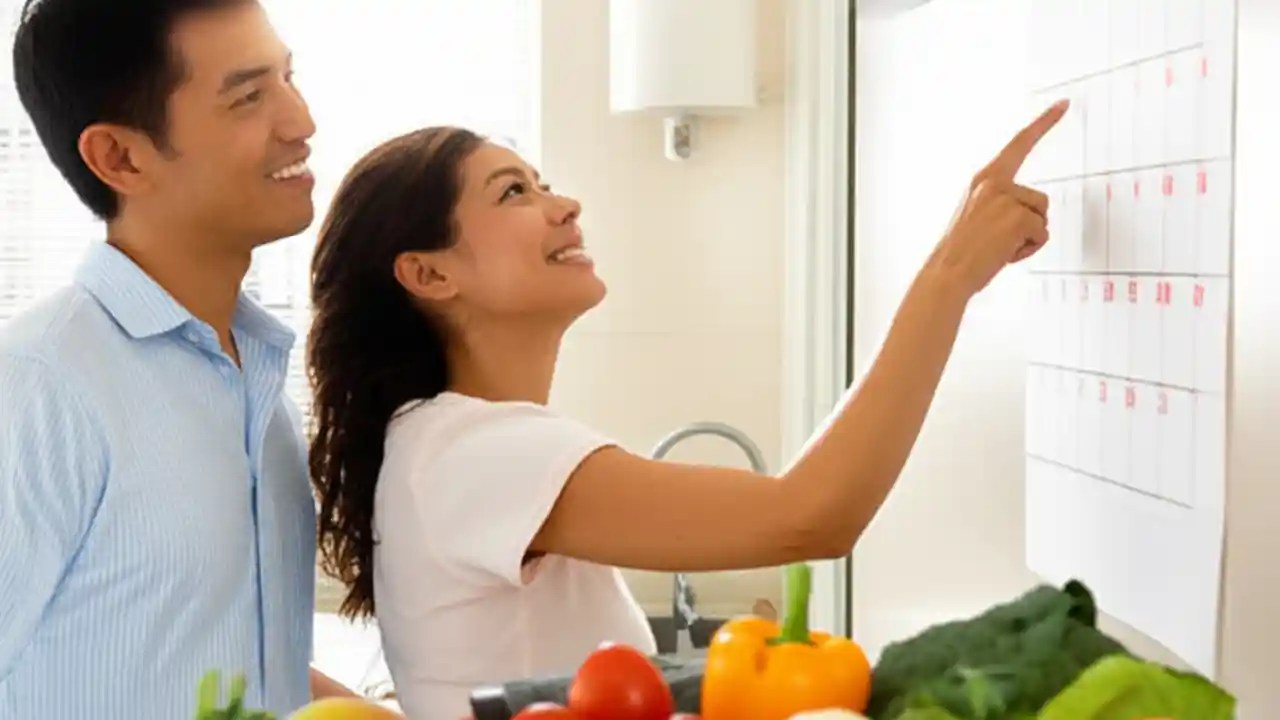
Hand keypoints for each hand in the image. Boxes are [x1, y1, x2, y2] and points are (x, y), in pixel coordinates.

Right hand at [925, 99, 1069, 296]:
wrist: (947, 273)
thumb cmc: (960, 252)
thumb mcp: (976, 215)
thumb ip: (999, 203)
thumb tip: (1025, 215)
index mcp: (984, 179)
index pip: (1019, 144)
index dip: (1043, 123)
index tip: (1063, 104)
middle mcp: (994, 183)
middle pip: (1038, 200)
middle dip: (1029, 224)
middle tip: (997, 243)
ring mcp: (1007, 198)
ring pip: (1041, 218)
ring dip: (1027, 238)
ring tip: (998, 248)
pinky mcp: (1019, 218)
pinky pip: (1041, 234)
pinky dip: (1028, 249)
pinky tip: (1004, 254)